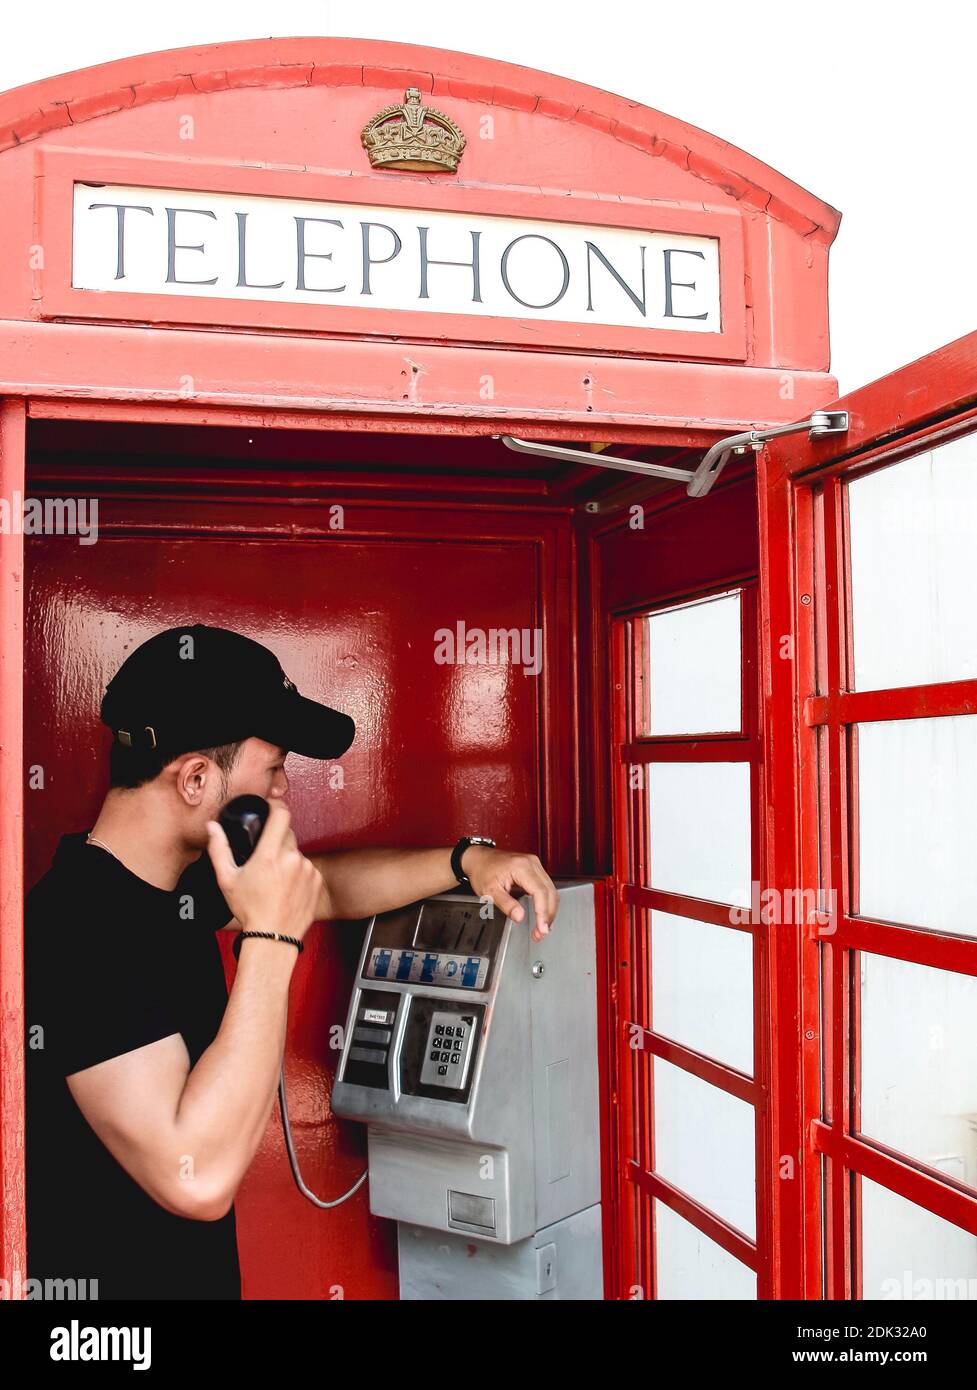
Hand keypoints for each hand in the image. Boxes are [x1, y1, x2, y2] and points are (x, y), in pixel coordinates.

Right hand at [205, 801, 320, 941]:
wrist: (273, 937)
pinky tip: (287, 888)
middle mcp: (292, 858)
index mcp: (269, 854)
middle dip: (276, 840)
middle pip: (287, 834)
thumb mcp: (227, 879)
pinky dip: (298, 873)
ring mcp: (307, 869)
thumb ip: (219, 849)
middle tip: (265, 859)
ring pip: (296, 852)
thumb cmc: (249, 910)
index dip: (276, 805)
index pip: (281, 814)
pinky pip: (307, 867)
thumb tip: (213, 827)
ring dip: (288, 859)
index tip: (271, 806)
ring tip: (276, 880)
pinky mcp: (317, 880)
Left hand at [461, 846, 558, 939]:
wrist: (479, 859)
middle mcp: (531, 863)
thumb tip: (520, 916)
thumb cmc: (482, 871)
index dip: (543, 912)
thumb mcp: (489, 891)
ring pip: (551, 890)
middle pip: (549, 892)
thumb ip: (505, 904)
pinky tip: (543, 915)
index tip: (542, 928)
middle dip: (548, 915)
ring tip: (541, 927)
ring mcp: (535, 865)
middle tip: (541, 932)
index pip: (540, 892)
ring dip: (549, 911)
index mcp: (521, 867)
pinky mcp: (535, 869)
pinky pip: (547, 887)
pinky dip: (547, 903)